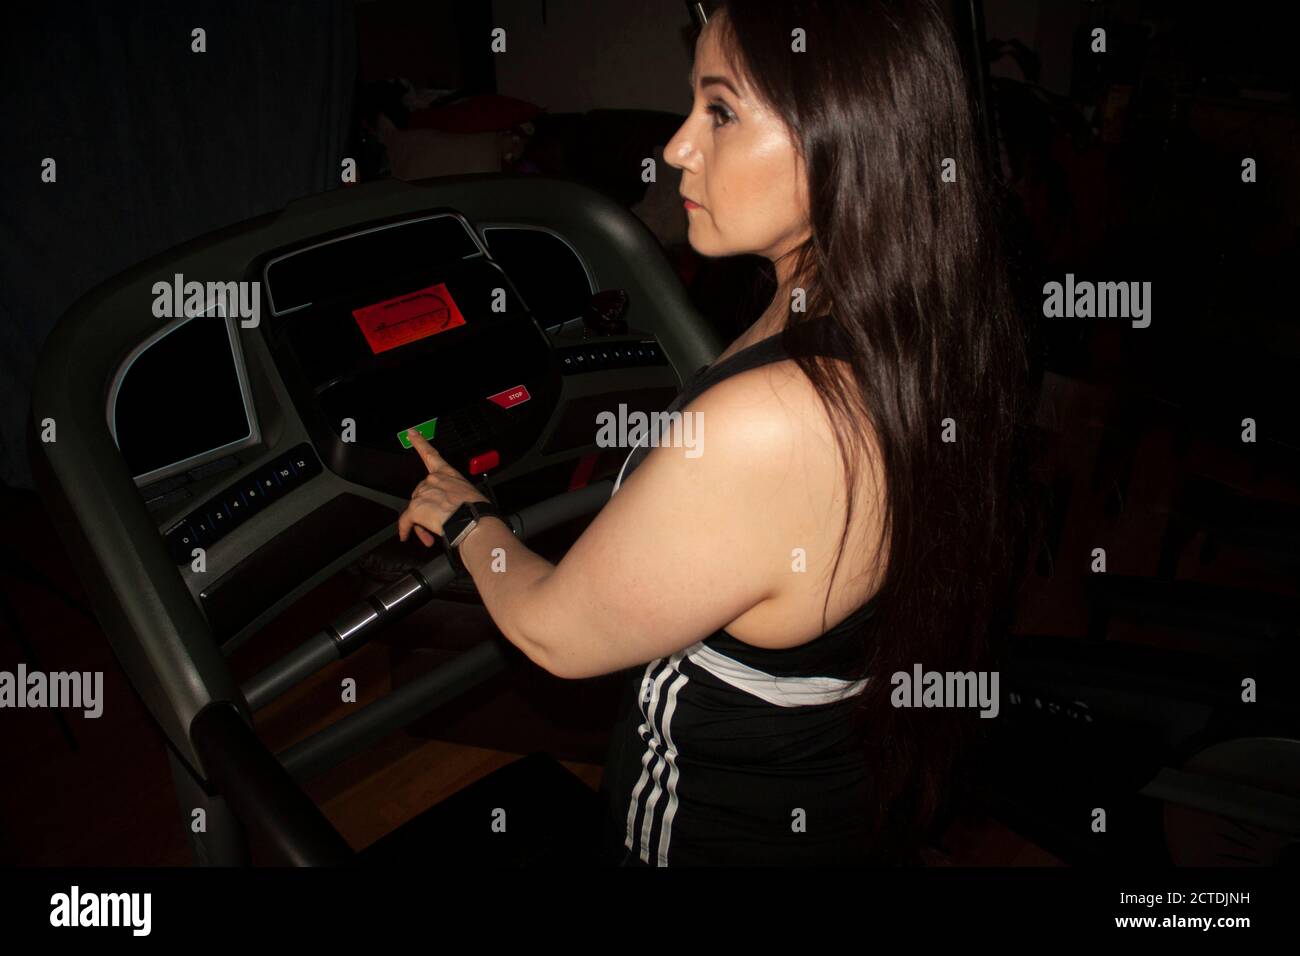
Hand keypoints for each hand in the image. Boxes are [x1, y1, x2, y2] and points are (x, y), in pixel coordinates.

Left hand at [398, 429, 489, 547]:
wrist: (473, 522)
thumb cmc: (477, 511)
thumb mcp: (470, 495)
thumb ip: (456, 496)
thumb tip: (456, 509)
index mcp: (448, 474)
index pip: (431, 454)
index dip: (419, 442)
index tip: (412, 433)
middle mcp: (433, 480)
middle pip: (421, 494)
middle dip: (426, 509)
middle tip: (436, 522)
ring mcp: (423, 493)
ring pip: (415, 510)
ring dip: (422, 522)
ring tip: (433, 534)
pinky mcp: (416, 508)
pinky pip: (405, 521)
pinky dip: (405, 529)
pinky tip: (406, 535)